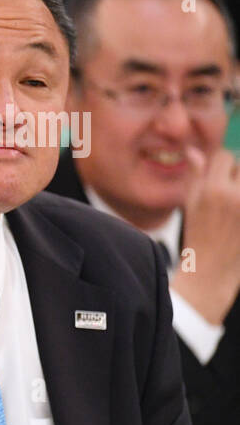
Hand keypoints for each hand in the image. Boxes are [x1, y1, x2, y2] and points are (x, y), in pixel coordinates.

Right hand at [169, 146, 239, 324]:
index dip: (221, 165)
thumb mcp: (190, 205)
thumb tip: (194, 151)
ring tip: (233, 205)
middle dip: (236, 176)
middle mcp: (236, 196)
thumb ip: (195, 176)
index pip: (225, 156)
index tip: (219, 177)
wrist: (211, 272)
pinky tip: (236, 216)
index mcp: (213, 190)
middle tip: (229, 193)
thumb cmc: (198, 238)